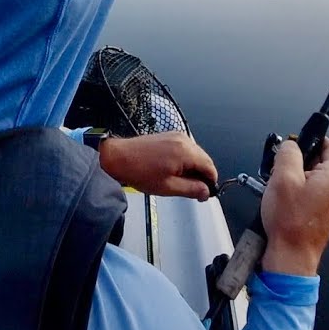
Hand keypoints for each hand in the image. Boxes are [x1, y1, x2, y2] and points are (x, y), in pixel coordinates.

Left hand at [98, 132, 218, 200]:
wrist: (117, 157)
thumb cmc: (140, 172)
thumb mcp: (168, 187)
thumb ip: (192, 189)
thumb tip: (207, 192)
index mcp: (186, 151)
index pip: (210, 167)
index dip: (210, 182)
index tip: (204, 194)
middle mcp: (184, 139)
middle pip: (204, 159)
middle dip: (201, 175)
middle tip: (191, 190)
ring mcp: (175, 135)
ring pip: (194, 154)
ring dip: (192, 168)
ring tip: (178, 181)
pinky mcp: (168, 136)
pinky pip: (184, 149)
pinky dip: (184, 160)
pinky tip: (172, 170)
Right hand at [260, 138, 328, 275]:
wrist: (290, 257)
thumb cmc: (289, 221)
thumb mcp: (283, 177)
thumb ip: (289, 153)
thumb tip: (291, 145)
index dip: (313, 139)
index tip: (295, 141)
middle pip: (322, 161)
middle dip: (300, 158)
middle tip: (281, 164)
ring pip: (314, 177)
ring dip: (296, 174)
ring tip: (278, 182)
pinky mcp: (321, 214)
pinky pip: (311, 192)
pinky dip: (297, 189)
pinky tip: (281, 196)